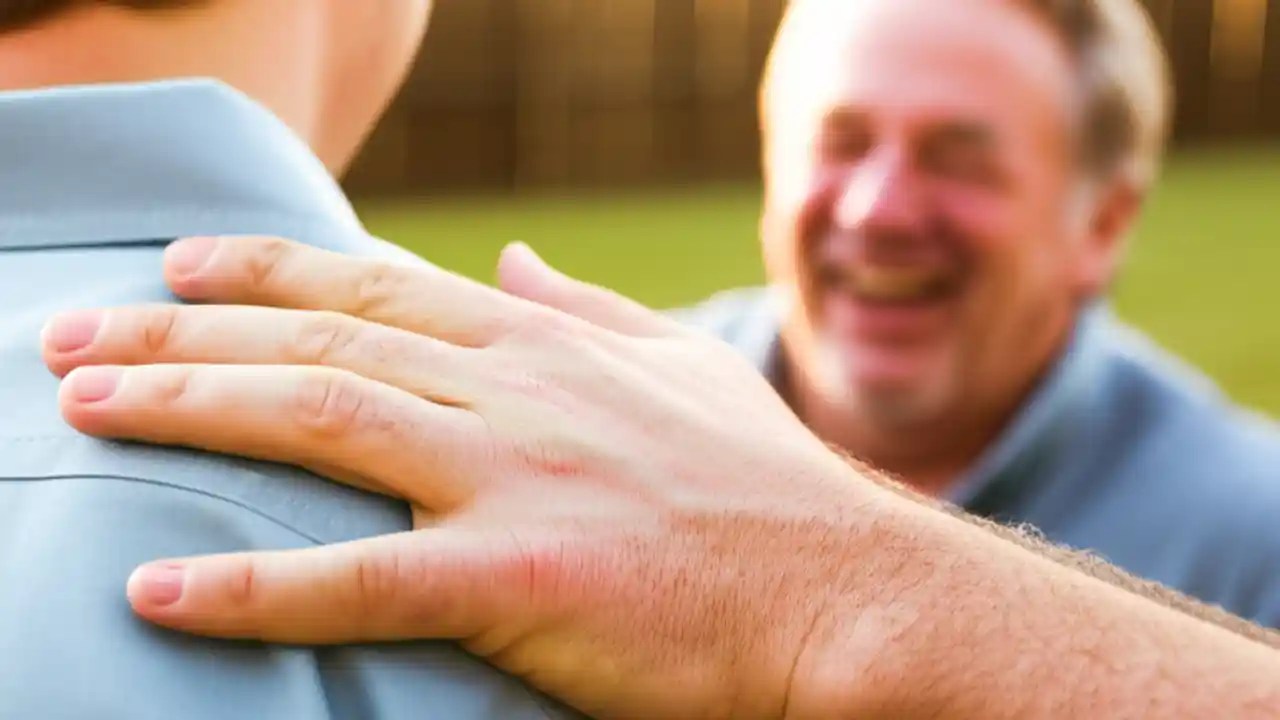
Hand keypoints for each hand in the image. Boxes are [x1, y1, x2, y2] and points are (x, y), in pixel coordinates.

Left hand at [42, 236, 894, 719]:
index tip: (179, 269)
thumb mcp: (682, 367)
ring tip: (84, 412)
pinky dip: (253, 585)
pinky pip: (360, 579)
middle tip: (73, 339)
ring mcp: (517, 476)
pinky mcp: (523, 576)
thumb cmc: (768, 490)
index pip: (379, 284)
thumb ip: (585, 308)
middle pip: (321, 338)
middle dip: (183, 333)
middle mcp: (518, 391)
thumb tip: (508, 262)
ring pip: (320, 419)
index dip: (268, 267)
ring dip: (188, 410)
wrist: (846, 590)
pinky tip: (163, 590)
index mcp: (547, 346)